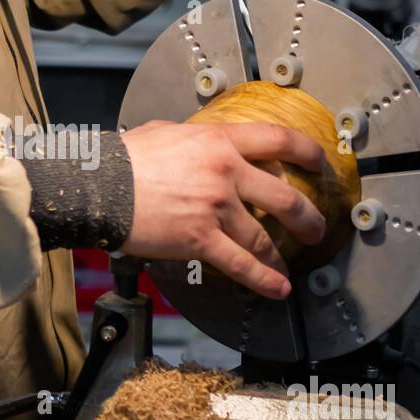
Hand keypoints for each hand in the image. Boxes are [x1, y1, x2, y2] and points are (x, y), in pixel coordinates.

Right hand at [119, 120, 326, 298]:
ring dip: (280, 255)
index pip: (278, 140)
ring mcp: (216, 207)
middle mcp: (225, 173)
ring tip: (287, 266)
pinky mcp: (201, 239)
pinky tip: (276, 286)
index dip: (307, 151)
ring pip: (263, 237)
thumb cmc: (123, 160)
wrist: (100, 186)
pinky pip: (241, 263)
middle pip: (284, 196)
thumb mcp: (164, 133)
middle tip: (315, 227)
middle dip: (307, 216)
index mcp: (218, 141)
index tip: (320, 162)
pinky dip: (263, 278)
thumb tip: (196, 143)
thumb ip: (192, 139)